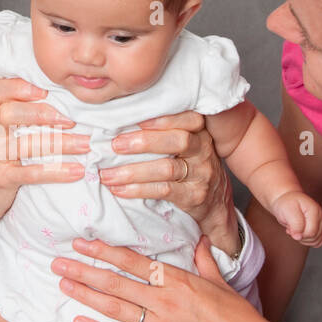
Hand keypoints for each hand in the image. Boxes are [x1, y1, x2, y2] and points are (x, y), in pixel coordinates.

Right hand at [0, 77, 90, 241]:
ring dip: (60, 143)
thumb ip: (13, 116)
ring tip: (85, 144)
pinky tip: (76, 171)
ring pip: (25, 144)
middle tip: (71, 120)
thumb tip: (58, 99)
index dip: (19, 87)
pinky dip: (56, 171)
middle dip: (43, 114)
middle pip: (10, 113)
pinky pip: (29, 173)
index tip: (46, 90)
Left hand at [51, 233, 277, 321]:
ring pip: (115, 308)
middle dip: (84, 270)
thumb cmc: (239, 318)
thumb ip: (204, 262)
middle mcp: (166, 301)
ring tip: (63, 284)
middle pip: (116, 282)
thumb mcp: (221, 283)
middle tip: (58, 262)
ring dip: (85, 295)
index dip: (104, 250)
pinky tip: (79, 321)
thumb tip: (200, 240)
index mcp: (179, 280)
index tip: (82, 242)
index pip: (133, 261)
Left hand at [100, 111, 239, 253]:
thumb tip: (115, 123)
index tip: (136, 118)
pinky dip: (138, 190)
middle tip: (115, 145)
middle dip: (144, 141)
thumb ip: (161, 132)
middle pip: (178, 140)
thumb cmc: (188, 167)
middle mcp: (203, 150)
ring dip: (133, 171)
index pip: (188, 118)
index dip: (164, 118)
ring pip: (167, 168)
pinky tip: (119, 189)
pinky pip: (164, 191)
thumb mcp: (185, 145)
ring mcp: (201, 174)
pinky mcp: (194, 196)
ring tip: (107, 174)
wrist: (214, 203)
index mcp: (199, 131)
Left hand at [269, 189, 321, 247]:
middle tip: (292, 228)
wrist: (286, 200)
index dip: (299, 233)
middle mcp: (319, 216)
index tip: (291, 228)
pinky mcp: (318, 227)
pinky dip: (308, 240)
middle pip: (314, 237)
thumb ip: (295, 224)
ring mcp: (320, 222)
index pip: (311, 232)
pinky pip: (319, 240)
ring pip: (317, 240)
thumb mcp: (288, 210)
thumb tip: (299, 237)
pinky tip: (301, 233)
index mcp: (314, 210)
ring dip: (303, 239)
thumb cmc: (286, 203)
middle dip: (300, 236)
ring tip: (296, 230)